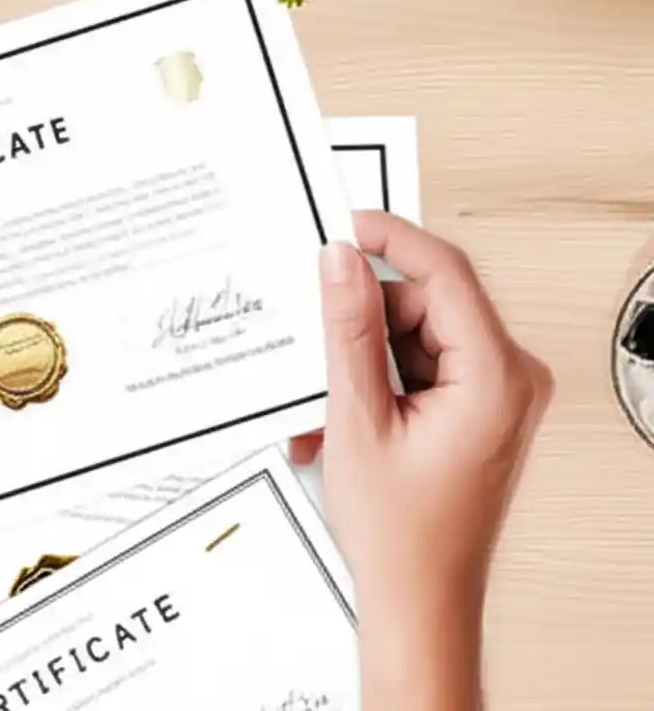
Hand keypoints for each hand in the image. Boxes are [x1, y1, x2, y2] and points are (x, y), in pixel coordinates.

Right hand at [292, 212, 552, 707]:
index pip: (445, 274)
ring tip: (328, 406)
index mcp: (496, 377)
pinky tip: (345, 417)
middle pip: (428, 305)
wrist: (419, 600)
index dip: (391, 239)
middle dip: (363, 321)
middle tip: (314, 340)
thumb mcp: (358, 419)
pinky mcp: (475, 410)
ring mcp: (494, 396)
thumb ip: (347, 331)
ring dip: (362, 361)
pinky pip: (420, 368)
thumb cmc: (403, 536)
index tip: (347, 223)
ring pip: (417, 337)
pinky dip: (375, 384)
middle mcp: (509, 380)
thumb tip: (341, 263)